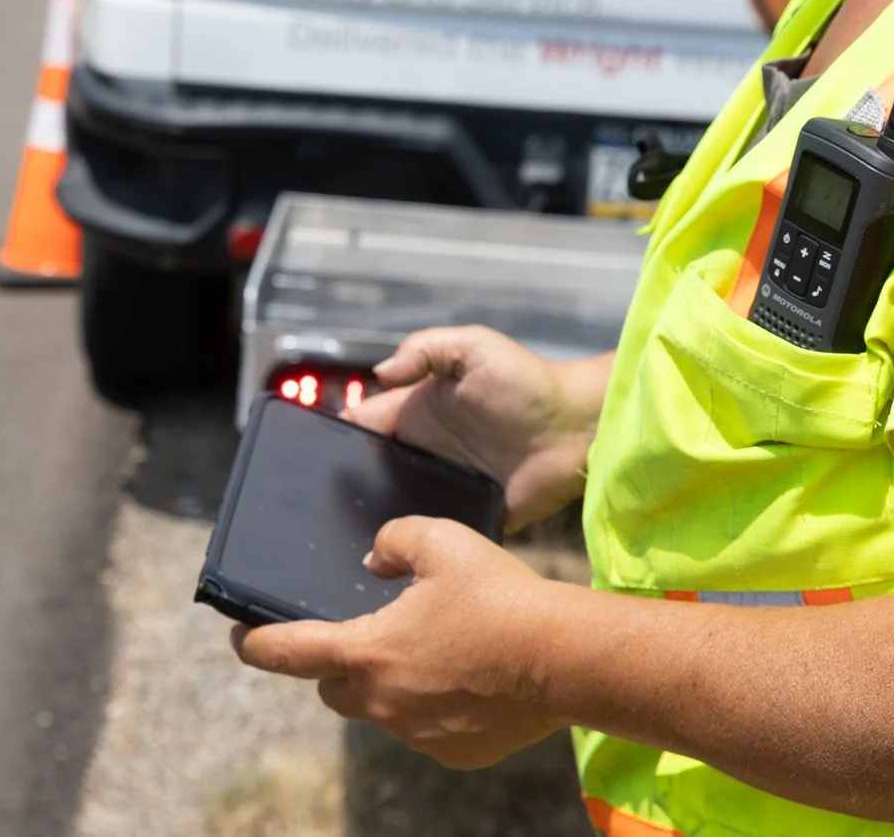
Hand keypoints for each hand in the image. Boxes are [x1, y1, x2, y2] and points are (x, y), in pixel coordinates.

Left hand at [233, 516, 569, 768]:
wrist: (565, 658)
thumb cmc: (499, 595)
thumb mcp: (441, 542)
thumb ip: (394, 542)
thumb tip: (375, 562)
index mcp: (368, 653)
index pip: (288, 653)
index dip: (255, 644)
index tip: (241, 637)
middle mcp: (385, 703)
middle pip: (335, 689)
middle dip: (336, 667)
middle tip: (361, 637)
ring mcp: (420, 734)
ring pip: (384, 711)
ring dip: (391, 685)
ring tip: (433, 650)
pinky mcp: (456, 753)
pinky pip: (426, 729)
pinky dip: (432, 705)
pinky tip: (466, 677)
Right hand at [345, 327, 606, 531]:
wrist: (577, 426)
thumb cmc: (527, 379)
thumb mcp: (471, 347)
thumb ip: (422, 350)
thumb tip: (377, 373)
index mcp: (418, 410)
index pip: (365, 425)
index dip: (340, 436)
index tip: (315, 454)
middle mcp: (427, 450)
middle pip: (374, 471)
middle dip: (351, 485)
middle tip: (328, 505)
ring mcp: (448, 485)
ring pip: (400, 504)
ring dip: (382, 514)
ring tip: (355, 531)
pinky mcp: (473, 514)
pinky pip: (438, 530)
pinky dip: (421, 537)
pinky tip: (405, 546)